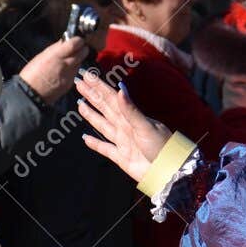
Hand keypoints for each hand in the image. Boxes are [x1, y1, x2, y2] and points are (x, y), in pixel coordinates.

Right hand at [19, 37, 90, 102]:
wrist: (30, 94)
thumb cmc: (31, 75)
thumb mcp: (41, 56)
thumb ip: (55, 49)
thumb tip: (64, 42)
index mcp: (56, 56)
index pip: (75, 44)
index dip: (78, 40)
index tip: (77, 39)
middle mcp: (65, 65)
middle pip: (83, 52)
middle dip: (82, 48)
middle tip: (78, 47)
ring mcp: (69, 75)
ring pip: (80, 62)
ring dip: (77, 59)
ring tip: (69, 59)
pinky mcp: (70, 83)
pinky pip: (75, 72)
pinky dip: (73, 69)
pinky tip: (64, 70)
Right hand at [75, 69, 173, 183]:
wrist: (167, 171)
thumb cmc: (162, 147)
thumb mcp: (146, 126)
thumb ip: (131, 110)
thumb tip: (120, 88)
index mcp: (131, 117)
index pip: (111, 98)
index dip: (98, 86)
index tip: (86, 75)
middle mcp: (125, 127)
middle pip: (105, 108)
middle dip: (92, 96)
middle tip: (78, 83)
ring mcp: (123, 142)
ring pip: (102, 125)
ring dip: (91, 115)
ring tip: (80, 105)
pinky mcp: (121, 157)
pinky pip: (104, 148)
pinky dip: (95, 144)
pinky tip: (85, 138)